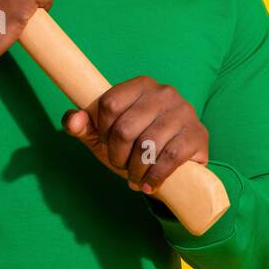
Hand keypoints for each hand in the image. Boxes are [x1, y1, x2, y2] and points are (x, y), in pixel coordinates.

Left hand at [62, 76, 208, 194]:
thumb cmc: (135, 145)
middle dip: (117, 155)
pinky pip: (169, 157)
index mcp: (140, 85)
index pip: (109, 104)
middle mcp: (164, 93)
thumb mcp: (105, 134)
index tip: (107, 143)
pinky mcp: (197, 134)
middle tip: (121, 165)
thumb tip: (72, 121)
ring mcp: (184, 112)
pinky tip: (149, 184)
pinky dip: (154, 176)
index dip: (102, 130)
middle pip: (125, 128)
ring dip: (135, 170)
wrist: (176, 164)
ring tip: (135, 177)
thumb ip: (83, 125)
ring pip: (146, 145)